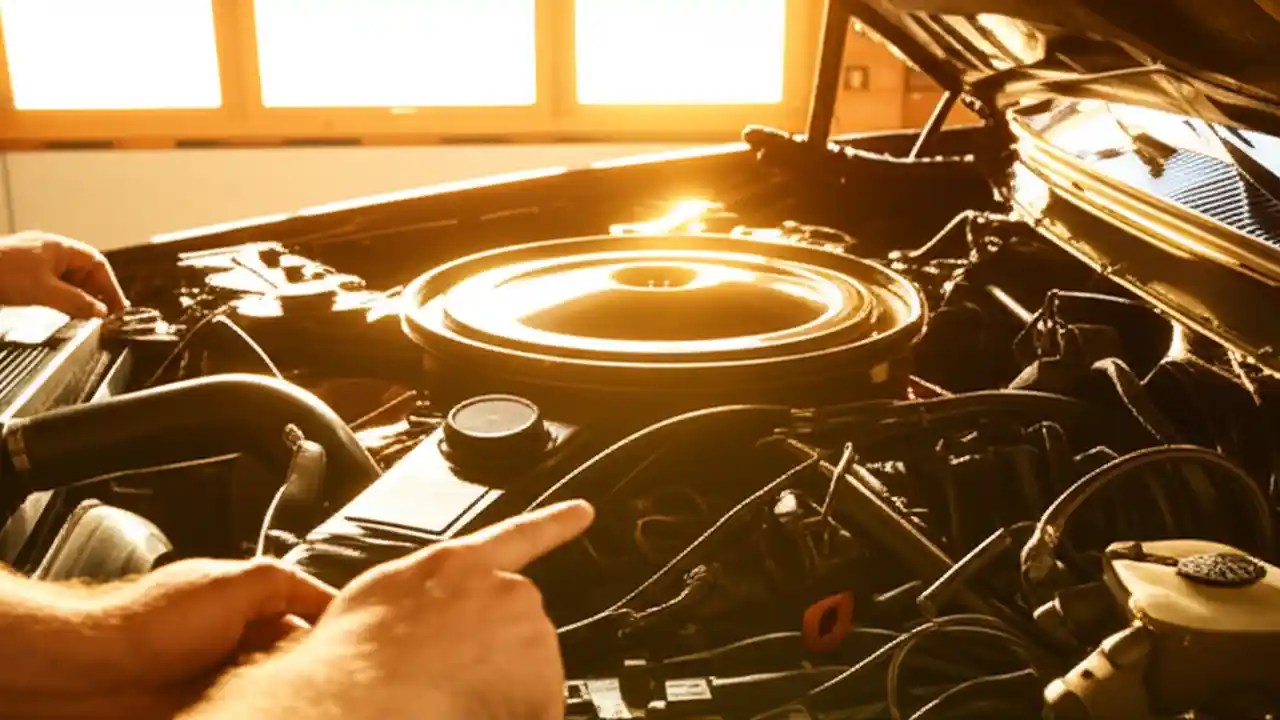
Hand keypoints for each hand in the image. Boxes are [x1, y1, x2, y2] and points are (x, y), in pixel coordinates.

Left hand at [0, 230, 127, 316]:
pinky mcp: (20, 275)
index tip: (117, 308)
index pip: (96, 263)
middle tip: (102, 318)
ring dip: (76, 299)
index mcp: (58, 247)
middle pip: (83, 273)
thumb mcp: (44, 291)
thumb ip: (76, 302)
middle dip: (94, 294)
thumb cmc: (1, 274)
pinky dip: (59, 300)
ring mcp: (33, 262)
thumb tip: (101, 313)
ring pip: (66, 281)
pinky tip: (60, 313)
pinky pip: (50, 286)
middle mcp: (48, 251)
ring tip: (82, 319)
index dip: (110, 286)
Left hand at [90, 557, 333, 691]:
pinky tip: (275, 707)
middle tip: (334, 677)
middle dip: (317, 662)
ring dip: (291, 689)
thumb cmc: (153, 625)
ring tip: (305, 696)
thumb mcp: (233, 585)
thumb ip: (283, 583)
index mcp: (249, 598)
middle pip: (301, 651)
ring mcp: (226, 673)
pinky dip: (267, 707)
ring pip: (280, 683)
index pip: (312, 606)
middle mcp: (240, 634)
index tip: (365, 639)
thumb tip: (331, 597)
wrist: (96, 674)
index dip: (339, 621)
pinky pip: (256, 705)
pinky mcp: (214, 706)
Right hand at [186, 500, 594, 719]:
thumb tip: (424, 615)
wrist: (355, 692)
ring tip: (452, 696)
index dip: (556, 523)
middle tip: (451, 673)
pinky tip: (485, 710)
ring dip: (506, 683)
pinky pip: (542, 703)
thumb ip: (423, 594)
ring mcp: (525, 630)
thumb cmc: (353, 655)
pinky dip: (524, 710)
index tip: (584, 513)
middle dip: (497, 648)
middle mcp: (501, 588)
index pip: (518, 534)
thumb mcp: (382, 597)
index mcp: (456, 564)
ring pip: (531, 664)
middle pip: (518, 620)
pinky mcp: (540, 676)